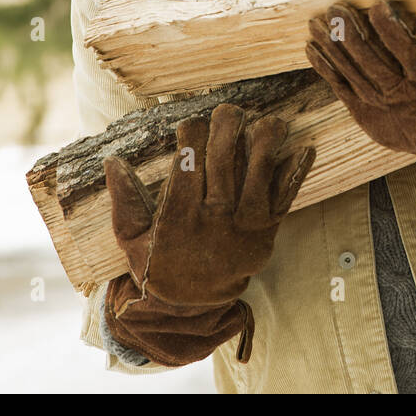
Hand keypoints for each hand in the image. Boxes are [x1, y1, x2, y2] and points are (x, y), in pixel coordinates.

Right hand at [101, 104, 313, 364]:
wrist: (194, 305)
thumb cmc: (159, 263)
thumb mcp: (131, 240)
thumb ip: (124, 201)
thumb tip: (113, 160)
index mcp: (177, 223)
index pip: (185, 172)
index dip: (190, 142)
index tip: (191, 122)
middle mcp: (213, 224)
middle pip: (223, 169)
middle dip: (227, 134)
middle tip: (227, 110)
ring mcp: (244, 229)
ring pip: (257, 180)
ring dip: (265, 147)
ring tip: (268, 122)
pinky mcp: (266, 234)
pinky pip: (283, 201)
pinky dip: (294, 175)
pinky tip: (303, 149)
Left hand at [305, 0, 415, 210]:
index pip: (405, 46)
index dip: (389, 23)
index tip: (379, 3)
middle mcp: (405, 95)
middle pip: (370, 58)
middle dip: (350, 31)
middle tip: (335, 8)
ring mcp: (384, 109)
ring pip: (352, 73)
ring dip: (332, 46)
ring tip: (315, 23)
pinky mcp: (371, 119)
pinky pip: (343, 91)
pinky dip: (327, 71)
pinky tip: (313, 50)